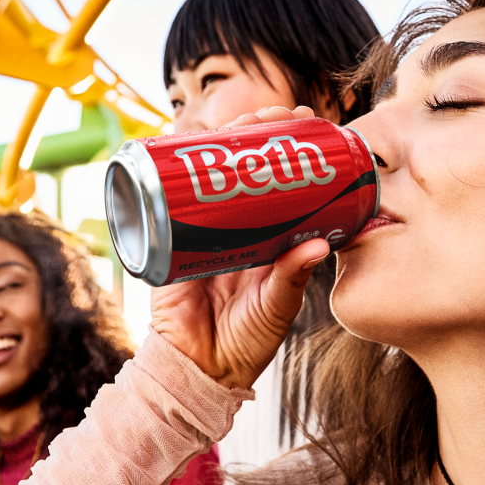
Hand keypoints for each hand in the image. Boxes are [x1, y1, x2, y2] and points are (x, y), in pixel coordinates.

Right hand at [149, 105, 333, 390]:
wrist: (199, 370)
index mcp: (268, 235)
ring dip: (220, 138)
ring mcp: (201, 228)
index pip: (281, 178)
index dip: (290, 147)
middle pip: (244, 163)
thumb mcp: (277, 307)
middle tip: (273, 114)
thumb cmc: (246, 343)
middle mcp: (236, 224)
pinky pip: (164, 196)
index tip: (306, 124)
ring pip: (209, 170)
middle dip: (257, 130)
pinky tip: (180, 141)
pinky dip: (168, 166)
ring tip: (239, 120)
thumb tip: (320, 245)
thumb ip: (292, 278)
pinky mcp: (167, 239)